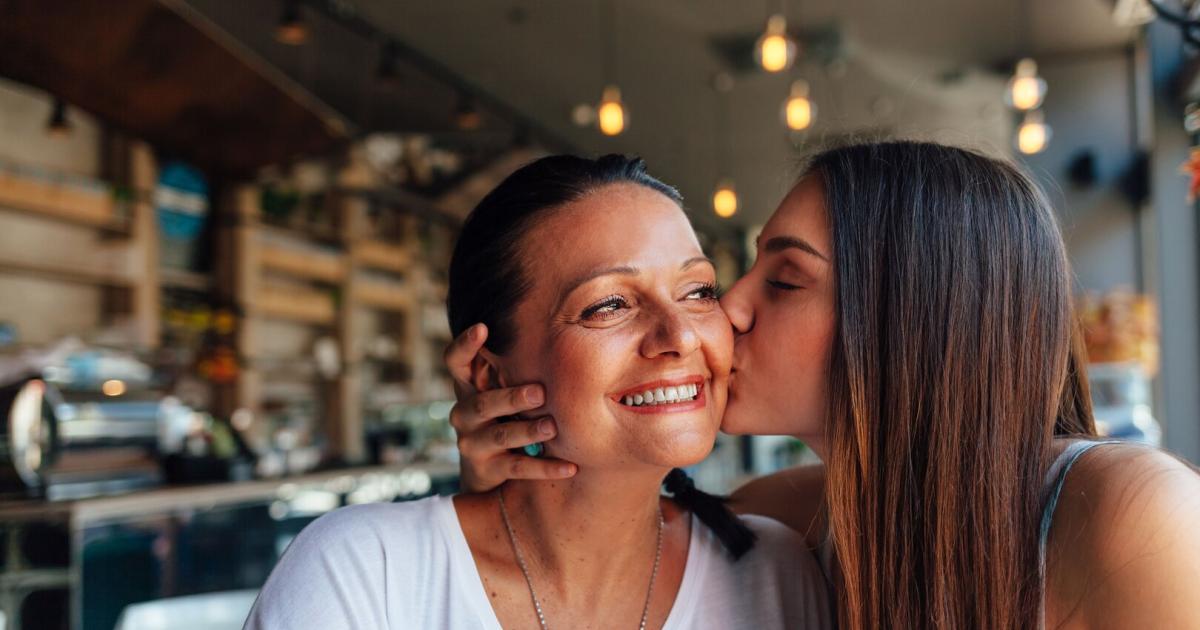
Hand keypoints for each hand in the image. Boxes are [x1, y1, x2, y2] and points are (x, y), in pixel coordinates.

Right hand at [444, 324, 577, 491]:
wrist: (484, 474)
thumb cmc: (502, 419)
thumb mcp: (501, 395)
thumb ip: (514, 373)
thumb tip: (561, 338)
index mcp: (468, 390)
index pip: (456, 363)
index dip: (464, 345)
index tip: (483, 327)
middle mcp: (464, 415)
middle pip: (482, 403)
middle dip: (511, 397)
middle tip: (539, 392)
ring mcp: (472, 444)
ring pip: (500, 435)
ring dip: (528, 431)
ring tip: (552, 427)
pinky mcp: (486, 471)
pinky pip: (519, 467)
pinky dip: (546, 467)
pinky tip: (570, 467)